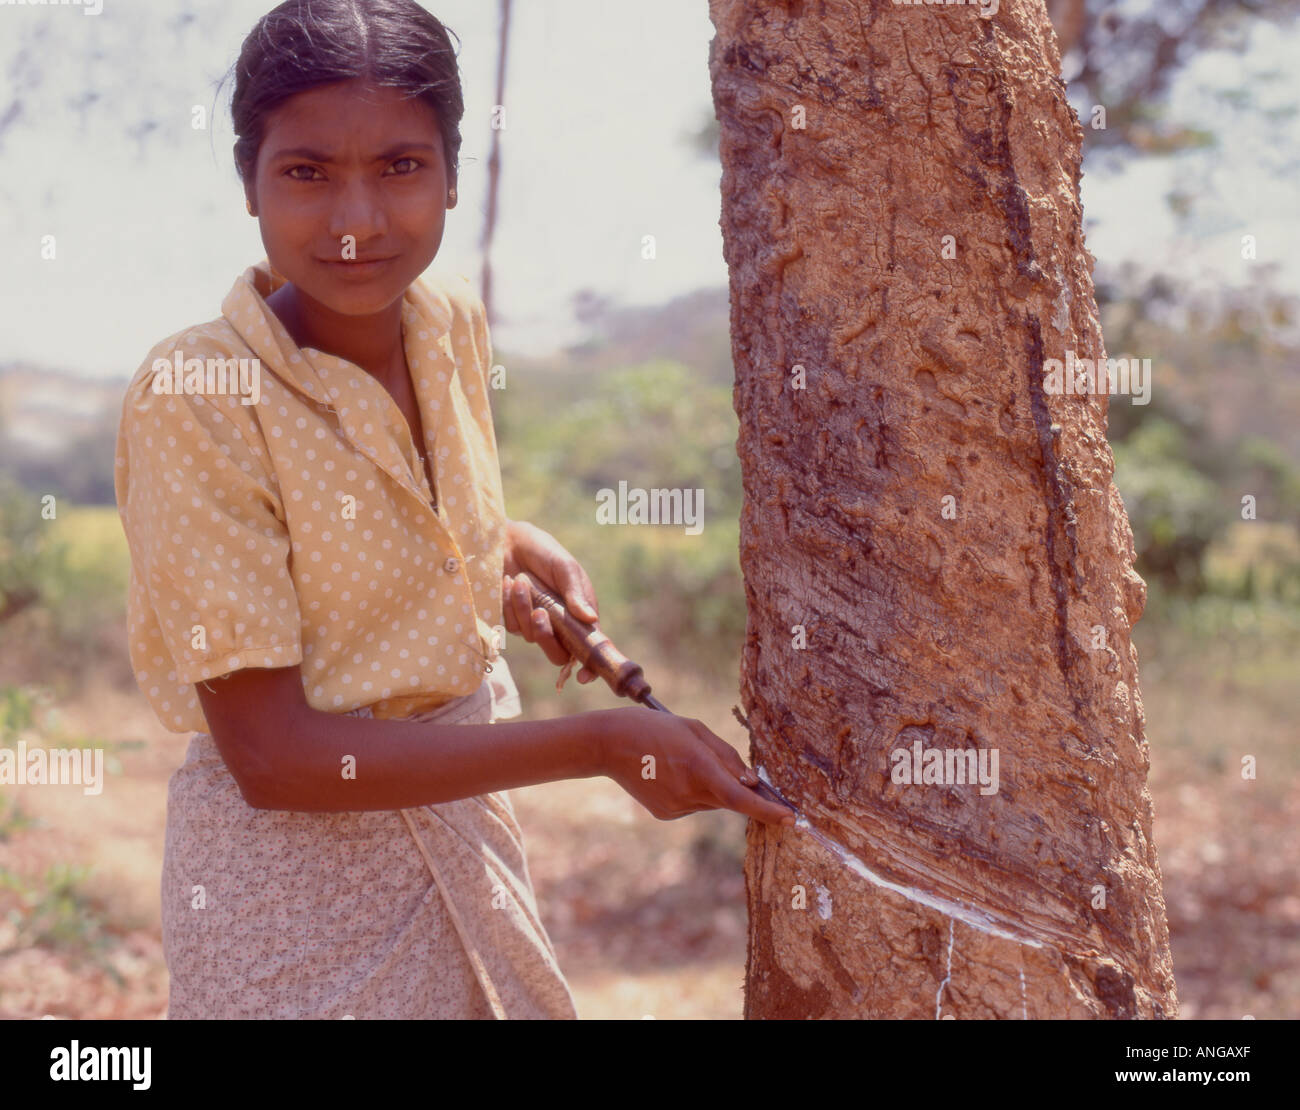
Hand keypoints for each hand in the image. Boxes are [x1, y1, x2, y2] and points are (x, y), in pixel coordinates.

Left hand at [502, 519, 598, 682]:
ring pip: (531, 636)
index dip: (589, 666)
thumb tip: (591, 619)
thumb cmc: (544, 551)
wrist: (508, 541)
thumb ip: (575, 593)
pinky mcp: (512, 620)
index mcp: (579, 615)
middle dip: (547, 637)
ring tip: (520, 581)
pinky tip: (507, 583)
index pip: (589, 648)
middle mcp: (559, 625)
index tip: (583, 675)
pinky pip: (510, 625)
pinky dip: (508, 604)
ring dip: (523, 609)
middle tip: (539, 613)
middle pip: (557, 653)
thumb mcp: (565, 568)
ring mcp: (534, 624)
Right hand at [591, 705, 796, 825]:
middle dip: (736, 787)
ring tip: (679, 761)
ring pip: (711, 801)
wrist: (608, 744)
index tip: (790, 818)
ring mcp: (676, 807)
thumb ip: (726, 755)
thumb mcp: (695, 729)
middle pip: (728, 798)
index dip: (768, 810)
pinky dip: (692, 791)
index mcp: (698, 767)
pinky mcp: (666, 813)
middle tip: (720, 765)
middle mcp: (689, 792)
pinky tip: (669, 773)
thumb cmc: (655, 728)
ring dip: (709, 785)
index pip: (740, 798)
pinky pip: (693, 804)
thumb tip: (750, 782)